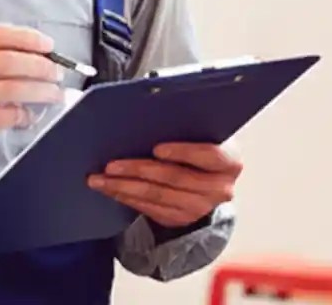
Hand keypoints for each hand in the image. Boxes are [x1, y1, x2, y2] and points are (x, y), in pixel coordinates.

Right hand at [0, 25, 62, 188]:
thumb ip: (0, 61)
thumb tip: (42, 58)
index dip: (27, 37)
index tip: (48, 45)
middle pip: (7, 61)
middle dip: (39, 65)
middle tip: (56, 73)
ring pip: (10, 88)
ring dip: (40, 91)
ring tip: (54, 94)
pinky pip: (7, 115)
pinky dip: (26, 115)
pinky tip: (31, 116)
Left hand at [87, 142, 242, 227]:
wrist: (212, 179)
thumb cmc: (205, 147)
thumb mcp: (207, 134)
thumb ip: (191, 127)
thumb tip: (157, 111)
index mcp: (229, 162)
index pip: (209, 156)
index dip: (183, 152)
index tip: (157, 148)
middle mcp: (218, 189)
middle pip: (175, 178)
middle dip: (139, 170)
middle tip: (112, 165)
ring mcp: (199, 207)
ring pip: (157, 196)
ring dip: (125, 187)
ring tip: (101, 178)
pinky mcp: (180, 219)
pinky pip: (149, 208)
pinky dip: (127, 198)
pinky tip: (112, 188)